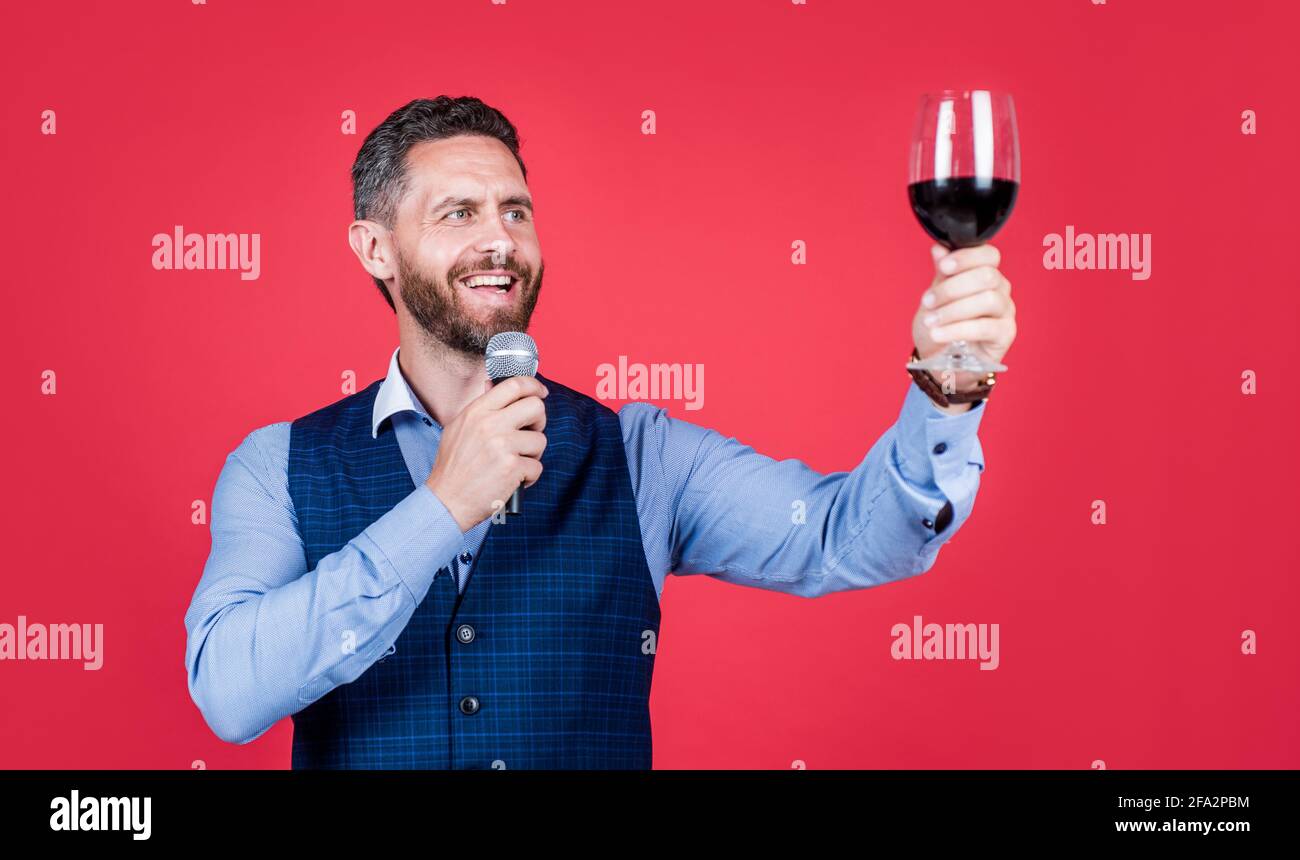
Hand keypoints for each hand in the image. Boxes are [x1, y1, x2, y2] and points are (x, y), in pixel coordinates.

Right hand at [425, 376, 548, 531]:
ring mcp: (502, 445)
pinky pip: (537, 466)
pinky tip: (513, 480)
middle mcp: (490, 424)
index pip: (514, 385)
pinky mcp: (512, 467)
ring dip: (533, 455)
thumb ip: (479, 408)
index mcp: (477, 411)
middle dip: (539, 421)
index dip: (533, 386)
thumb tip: (492, 385)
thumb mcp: (458, 428)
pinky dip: (529, 477)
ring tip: (515, 463)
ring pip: (540, 440)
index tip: (540, 393)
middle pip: (536, 407)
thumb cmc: (453, 468)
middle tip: (530, 433)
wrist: (446, 501)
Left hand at [911, 242, 1017, 391]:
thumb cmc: (940, 325)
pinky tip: (939, 334)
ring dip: (953, 310)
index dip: (967, 257)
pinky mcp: (1005, 334)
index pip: (988, 254)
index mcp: (984, 274)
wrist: (939, 360)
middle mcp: (1000, 289)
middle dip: (952, 288)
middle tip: (927, 301)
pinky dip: (958, 329)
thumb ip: (941, 274)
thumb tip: (939, 248)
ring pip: (988, 299)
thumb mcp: (935, 297)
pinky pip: (985, 327)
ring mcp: (1005, 311)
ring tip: (931, 321)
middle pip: (988, 276)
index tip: (944, 267)